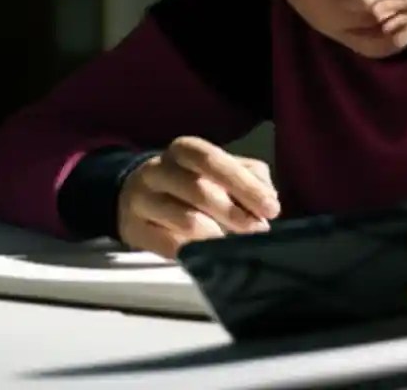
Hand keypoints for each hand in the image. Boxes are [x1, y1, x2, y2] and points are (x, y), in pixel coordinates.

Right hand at [117, 136, 279, 259]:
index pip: (212, 160)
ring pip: (185, 220)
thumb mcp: (218, 170)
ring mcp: (142, 200)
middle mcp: (158, 170)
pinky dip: (195, 253)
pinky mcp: (135, 229)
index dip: (243, 184)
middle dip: (234, 213)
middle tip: (258, 231)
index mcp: (183, 150)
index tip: (271, 209)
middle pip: (197, 189)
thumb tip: (268, 197)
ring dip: (217, 236)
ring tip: (235, 246)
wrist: (136, 196)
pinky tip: (210, 256)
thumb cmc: (190, 182)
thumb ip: (247, 175)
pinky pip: (170, 245)